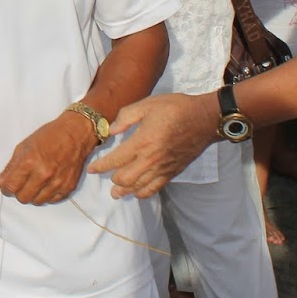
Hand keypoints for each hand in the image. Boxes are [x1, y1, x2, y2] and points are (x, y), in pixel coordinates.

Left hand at [0, 111, 98, 205]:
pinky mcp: (68, 187)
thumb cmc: (48, 136)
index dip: (5, 188)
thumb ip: (9, 167)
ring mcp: (57, 182)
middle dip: (18, 192)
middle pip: (23, 198)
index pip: (10, 187)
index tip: (7, 186)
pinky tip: (46, 184)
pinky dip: (46, 195)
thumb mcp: (24, 147)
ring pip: (37, 201)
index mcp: (29, 162)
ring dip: (32, 195)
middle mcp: (43, 175)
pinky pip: (51, 200)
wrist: (76, 134)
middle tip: (21, 183)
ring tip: (34, 183)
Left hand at [87, 93, 220, 198]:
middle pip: (125, 178)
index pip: (115, 160)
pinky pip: (155, 188)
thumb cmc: (176, 108)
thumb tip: (111, 130)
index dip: (101, 166)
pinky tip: (137, 192)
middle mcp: (151, 159)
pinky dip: (143, 193)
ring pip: (139, 187)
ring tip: (116, 193)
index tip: (92, 168)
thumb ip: (126, 116)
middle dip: (112, 179)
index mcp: (142, 141)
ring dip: (125, 191)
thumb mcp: (148, 104)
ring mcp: (163, 168)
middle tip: (105, 177)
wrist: (205, 119)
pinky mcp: (173, 172)